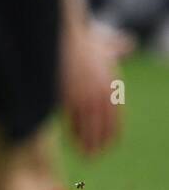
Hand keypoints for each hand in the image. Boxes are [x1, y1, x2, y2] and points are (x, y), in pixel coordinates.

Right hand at [60, 18, 129, 154]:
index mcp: (111, 84)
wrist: (61, 34)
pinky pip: (72, 119)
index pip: (115, 117)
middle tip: (95, 155)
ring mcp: (84, 95)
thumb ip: (115, 47)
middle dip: (99, 142)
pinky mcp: (68, 96)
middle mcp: (101, 93)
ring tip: (85, 155)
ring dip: (87, 143)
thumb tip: (128, 42)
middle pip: (103, 125)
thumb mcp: (101, 43)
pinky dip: (74, 132)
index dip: (112, 134)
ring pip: (88, 127)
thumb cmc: (78, 37)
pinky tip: (72, 139)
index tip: (108, 145)